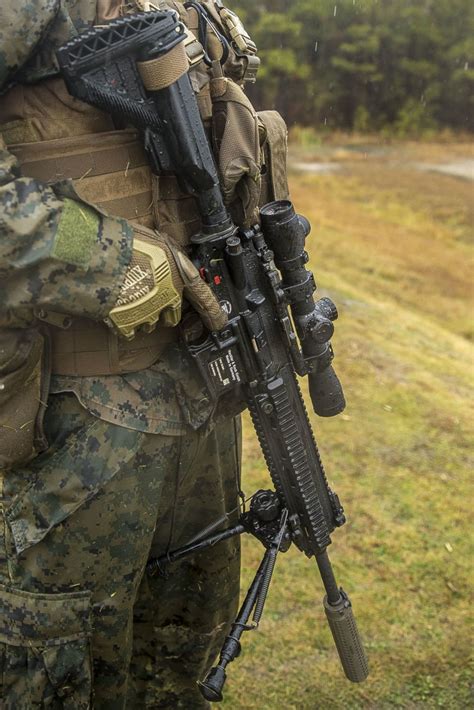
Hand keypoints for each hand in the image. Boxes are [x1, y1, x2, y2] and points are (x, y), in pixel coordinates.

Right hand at [106, 226, 226, 339]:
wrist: (100, 256)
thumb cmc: (126, 243)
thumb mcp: (158, 243)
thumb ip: (167, 258)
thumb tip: (167, 259)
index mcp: (179, 278)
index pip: (203, 299)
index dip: (213, 313)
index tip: (220, 324)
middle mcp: (167, 300)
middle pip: (171, 316)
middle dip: (162, 310)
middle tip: (147, 296)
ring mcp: (148, 314)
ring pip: (149, 323)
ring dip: (142, 315)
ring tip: (127, 297)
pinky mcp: (127, 324)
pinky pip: (130, 331)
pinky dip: (124, 323)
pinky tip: (117, 308)